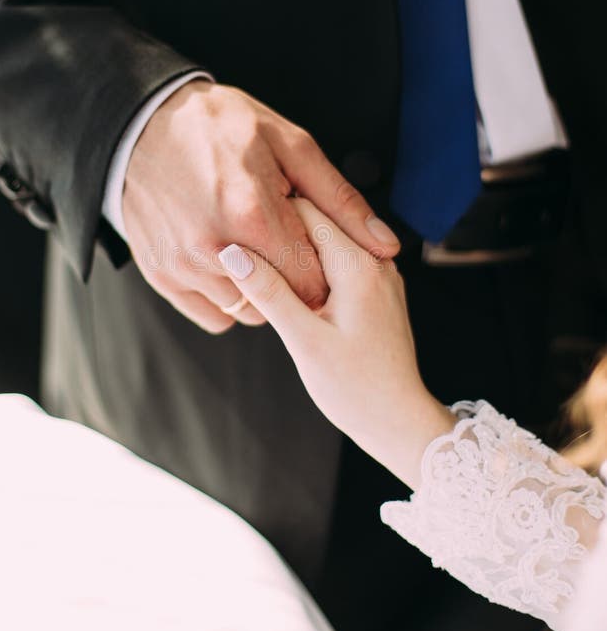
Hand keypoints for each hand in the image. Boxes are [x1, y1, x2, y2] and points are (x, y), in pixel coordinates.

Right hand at [123, 80, 399, 333]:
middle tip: (285, 242)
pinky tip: (231, 263)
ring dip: (260, 290)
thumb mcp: (291, 146)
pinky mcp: (161, 275)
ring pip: (246, 312)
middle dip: (294, 279)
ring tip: (253, 245)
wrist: (144, 123)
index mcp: (252, 214)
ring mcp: (182, 266)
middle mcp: (214, 249)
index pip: (311, 281)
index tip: (319, 250)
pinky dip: (228, 298)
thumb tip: (386, 245)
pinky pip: (213, 315)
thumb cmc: (223, 126)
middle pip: (281, 301)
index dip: (323, 270)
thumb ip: (340, 201)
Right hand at [218, 198, 454, 488]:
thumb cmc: (355, 389)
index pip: (306, 208)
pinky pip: (337, 263)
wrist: (399, 422)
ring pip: (326, 242)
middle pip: (316, 222)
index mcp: (360, 265)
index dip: (267, 212)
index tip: (235, 222)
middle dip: (278, 231)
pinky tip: (288, 289)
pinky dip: (311, 269)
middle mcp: (376, 260)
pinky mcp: (375, 290)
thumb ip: (269, 292)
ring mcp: (379, 274)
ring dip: (293, 252)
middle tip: (239, 248)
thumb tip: (232, 253)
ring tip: (259, 269)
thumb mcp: (304, 341)